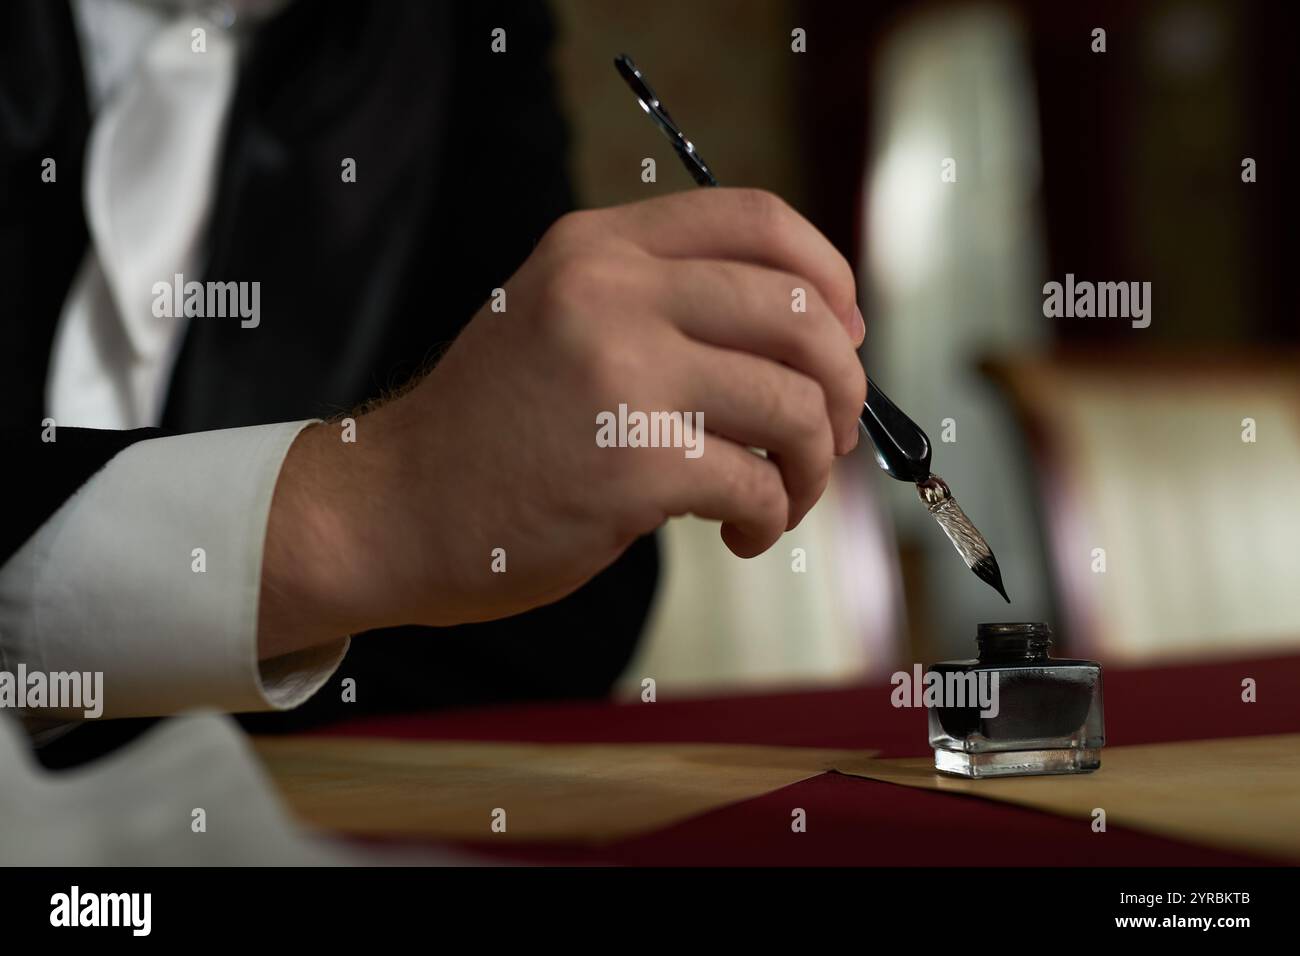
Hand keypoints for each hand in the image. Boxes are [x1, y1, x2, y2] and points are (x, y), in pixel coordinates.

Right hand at [258, 189, 866, 656]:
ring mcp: (621, 377)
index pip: (757, 219)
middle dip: (844, 385)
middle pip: (800, 315)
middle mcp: (612, 293)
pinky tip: (738, 533)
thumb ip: (661, 305)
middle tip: (832, 433)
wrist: (391, 508)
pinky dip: (770, 516)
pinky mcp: (629, 467)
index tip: (845, 331)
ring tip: (783, 497)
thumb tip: (810, 338)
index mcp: (598, 247)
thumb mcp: (559, 318)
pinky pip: (756, 483)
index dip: (829, 274)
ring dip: (814, 464)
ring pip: (795, 406)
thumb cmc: (489, 429)